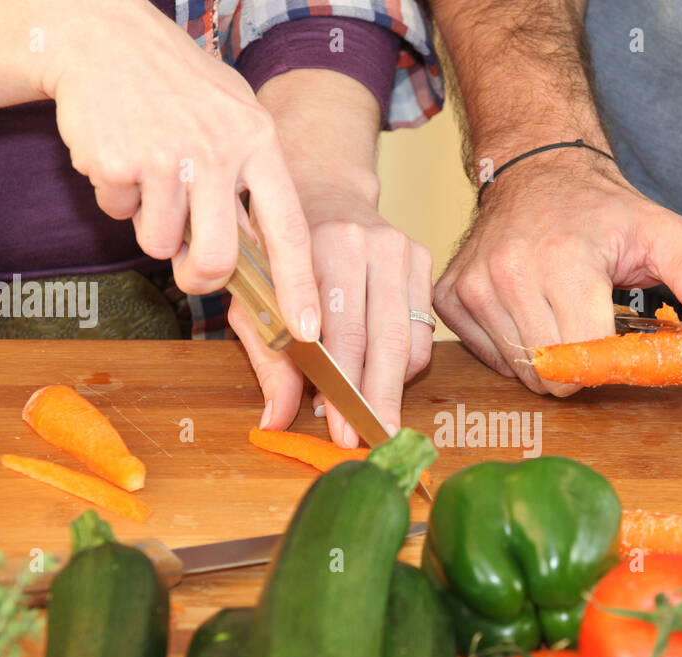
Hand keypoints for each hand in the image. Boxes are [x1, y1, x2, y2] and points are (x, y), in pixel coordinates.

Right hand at [42, 1, 319, 337]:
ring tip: (151, 175)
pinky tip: (122, 154)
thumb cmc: (178, 86)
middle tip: (188, 270)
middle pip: (217, 259)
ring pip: (159, 242)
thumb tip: (264, 259)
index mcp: (259, 143)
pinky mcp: (119, 161)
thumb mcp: (235, 118)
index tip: (307, 330)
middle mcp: (218, 151)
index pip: (290, 230)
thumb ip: (253, 183)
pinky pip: (120, 213)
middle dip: (198, 278)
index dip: (299, 287)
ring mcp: (167, 156)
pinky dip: (117, 196)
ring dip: (150, 223)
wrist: (103, 35)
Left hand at [233, 177, 433, 445]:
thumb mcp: (258, 297)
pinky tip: (381, 379)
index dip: (341, 387)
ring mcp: (402, 250)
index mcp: (323, 244)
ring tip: (371, 418)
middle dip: (374, 399)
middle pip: (383, 341)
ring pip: (409, 340)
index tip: (338, 430)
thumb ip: (269, 360)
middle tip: (367, 439)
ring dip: (391, 388)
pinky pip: (423, 332)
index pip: (340, 333)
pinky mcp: (423, 260)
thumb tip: (274, 421)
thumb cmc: (279, 251)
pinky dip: (405, 365)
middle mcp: (369, 243)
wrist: (320, 192)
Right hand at [434, 151, 681, 395]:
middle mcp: (508, 277)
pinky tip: (529, 313)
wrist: (537, 170)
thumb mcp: (661, 231)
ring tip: (559, 314)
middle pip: (551, 372)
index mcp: (563, 264)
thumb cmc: (602, 208)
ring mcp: (474, 289)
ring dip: (545, 356)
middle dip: (577, 363)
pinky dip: (512, 348)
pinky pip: (488, 356)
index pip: (584, 356)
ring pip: (519, 370)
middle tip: (589, 325)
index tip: (616, 337)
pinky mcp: (453, 297)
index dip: (608, 358)